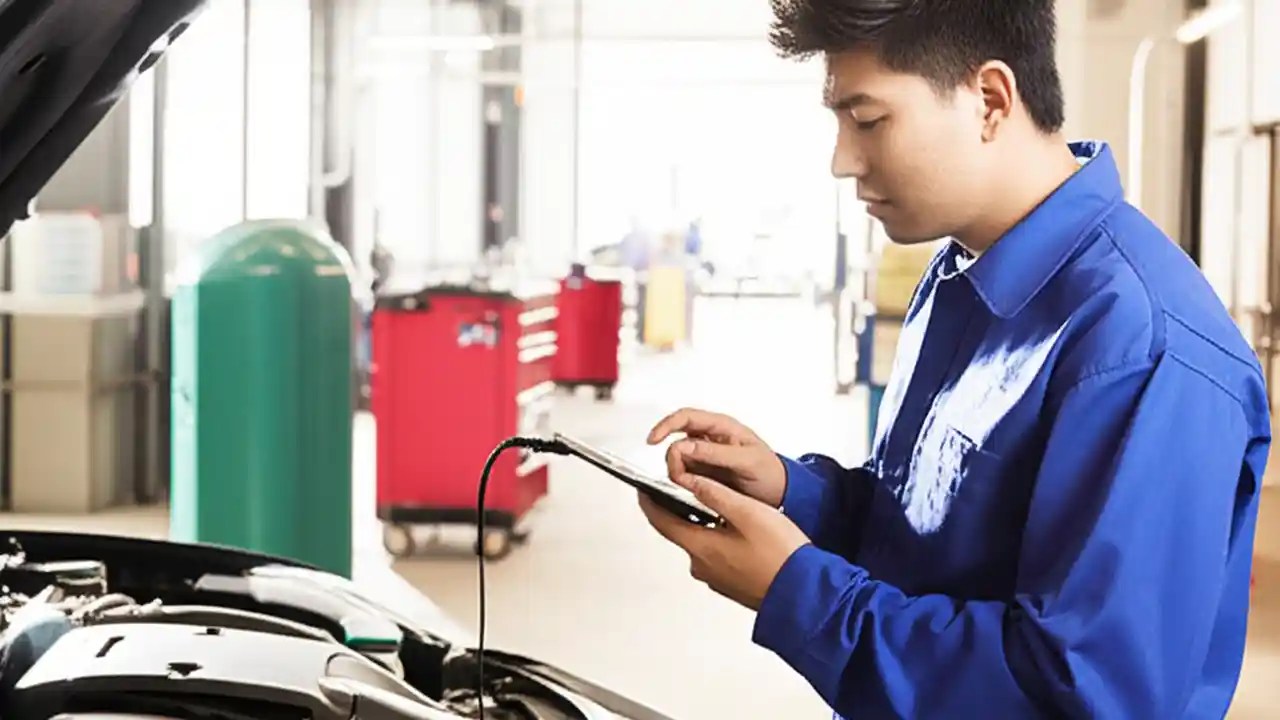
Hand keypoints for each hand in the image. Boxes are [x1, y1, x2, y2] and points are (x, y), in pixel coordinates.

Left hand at [638, 472, 809, 610]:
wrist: (805, 595)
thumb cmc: (781, 555)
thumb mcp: (748, 512)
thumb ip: (715, 494)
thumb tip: (690, 482)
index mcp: (701, 548)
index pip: (661, 521)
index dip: (649, 501)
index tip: (642, 488)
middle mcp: (702, 566)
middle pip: (680, 531)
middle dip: (681, 509)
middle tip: (689, 489)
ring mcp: (716, 578)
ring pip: (701, 543)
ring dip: (705, 524)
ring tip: (724, 506)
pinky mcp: (731, 584)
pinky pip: (716, 556)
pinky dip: (720, 539)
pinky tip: (740, 531)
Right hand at [648, 408, 786, 507]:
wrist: (779, 493)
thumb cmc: (769, 472)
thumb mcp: (746, 461)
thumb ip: (715, 453)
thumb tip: (684, 446)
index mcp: (721, 427)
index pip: (686, 417)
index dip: (666, 426)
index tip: (653, 440)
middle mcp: (709, 438)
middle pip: (676, 440)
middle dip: (674, 459)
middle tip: (682, 477)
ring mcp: (704, 455)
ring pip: (677, 459)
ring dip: (679, 474)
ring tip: (697, 487)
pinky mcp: (702, 472)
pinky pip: (683, 474)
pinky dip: (684, 482)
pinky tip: (697, 490)